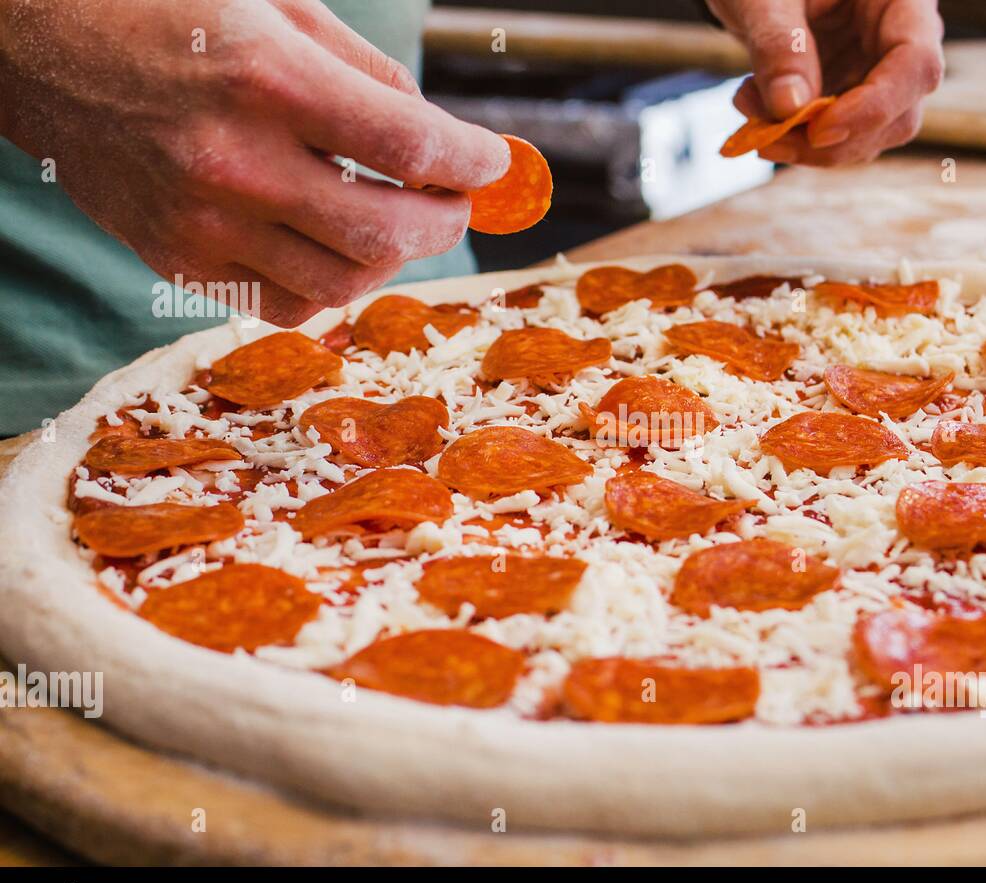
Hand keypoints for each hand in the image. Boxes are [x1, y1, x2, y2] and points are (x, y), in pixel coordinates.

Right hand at [0, 0, 508, 325]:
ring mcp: (202, 222)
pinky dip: (331, 285)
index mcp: (267, 79)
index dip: (472, 162)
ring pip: (342, 283)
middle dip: (445, 222)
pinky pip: (286, 304)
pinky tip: (334, 247)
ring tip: (396, 220)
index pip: (409, 147)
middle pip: (385, 233)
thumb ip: (367, 75)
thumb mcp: (278, 6)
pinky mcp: (177, 260)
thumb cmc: (166, 6)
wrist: (35, 40)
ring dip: (392, 257)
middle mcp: (234, 161)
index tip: (493, 163)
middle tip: (456, 202)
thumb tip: (440, 139)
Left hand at [707, 0, 943, 165]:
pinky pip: (834, 136)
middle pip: (897, 115)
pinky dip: (792, 137)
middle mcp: (900, 41)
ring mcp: (877, 72)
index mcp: (903, 0)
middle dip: (833, 142)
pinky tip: (753, 106)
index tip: (817, 131)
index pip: (916, 65)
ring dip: (806, 146)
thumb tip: (790, 108)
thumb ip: (779, 43)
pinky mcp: (848, 95)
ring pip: (866, 137)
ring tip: (749, 109)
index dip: (874, 107)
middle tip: (767, 139)